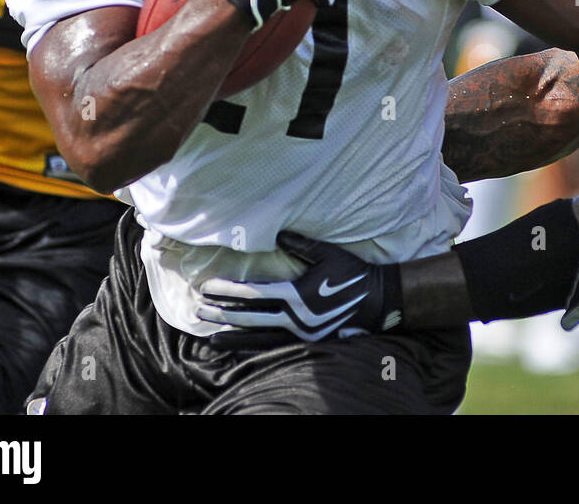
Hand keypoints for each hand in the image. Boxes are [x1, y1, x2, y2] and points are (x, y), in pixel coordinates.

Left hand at [197, 231, 402, 346]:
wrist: (379, 301)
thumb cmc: (353, 274)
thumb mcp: (329, 254)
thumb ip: (301, 244)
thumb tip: (278, 231)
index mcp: (297, 295)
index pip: (253, 294)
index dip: (228, 290)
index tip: (207, 287)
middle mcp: (295, 319)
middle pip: (250, 317)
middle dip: (222, 313)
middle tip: (199, 310)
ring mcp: (301, 335)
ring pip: (258, 337)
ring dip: (233, 335)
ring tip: (210, 336)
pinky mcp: (307, 343)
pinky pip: (274, 348)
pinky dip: (254, 347)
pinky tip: (240, 347)